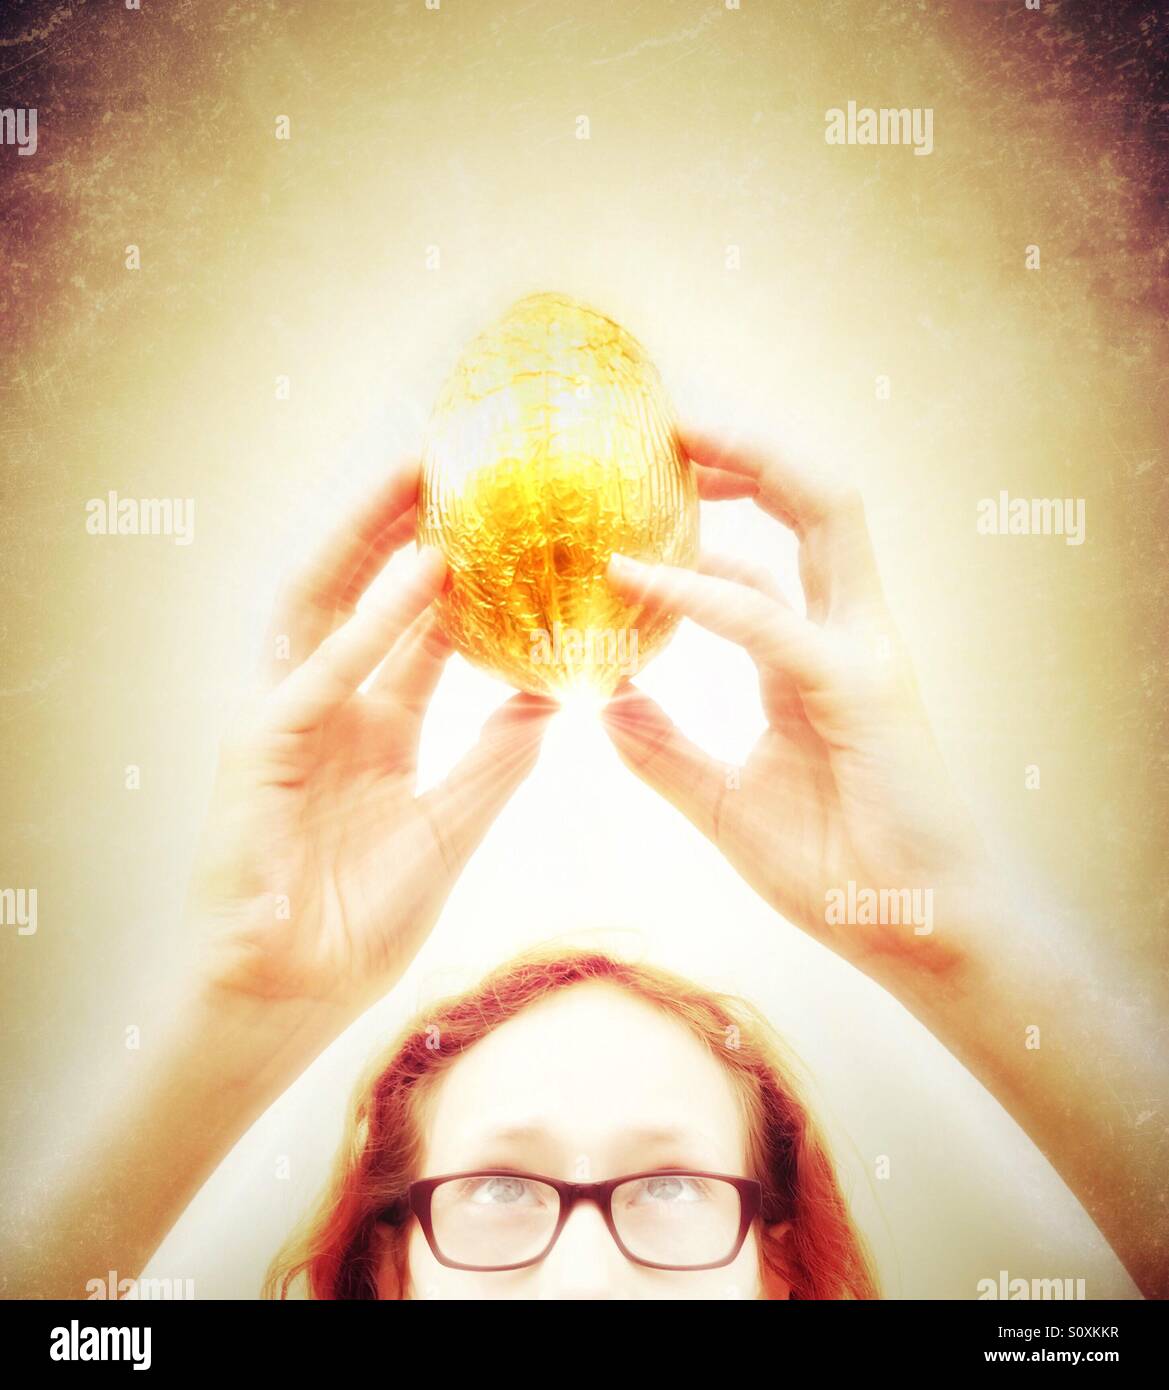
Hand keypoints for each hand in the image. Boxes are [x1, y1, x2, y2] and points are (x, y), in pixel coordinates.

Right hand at [189, 460, 555, 1010]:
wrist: (288, 1001)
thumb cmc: (356, 924)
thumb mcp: (449, 832)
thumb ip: (494, 762)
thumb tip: (554, 696)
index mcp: (374, 726)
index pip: (418, 627)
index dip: (460, 574)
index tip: (511, 523)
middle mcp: (329, 708)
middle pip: (365, 594)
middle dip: (404, 528)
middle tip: (457, 466)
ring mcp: (288, 722)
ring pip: (325, 606)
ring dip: (371, 541)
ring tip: (421, 478)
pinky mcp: (259, 752)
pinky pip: (318, 674)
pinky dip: (368, 626)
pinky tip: (417, 579)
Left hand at [603, 430, 987, 985]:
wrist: (915, 933)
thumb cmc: (838, 868)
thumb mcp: (723, 802)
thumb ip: (665, 750)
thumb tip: (602, 705)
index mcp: (813, 655)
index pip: (766, 555)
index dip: (703, 518)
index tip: (627, 499)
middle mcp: (846, 634)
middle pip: (810, 501)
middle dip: (744, 450)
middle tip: (662, 425)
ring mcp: (861, 651)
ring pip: (822, 515)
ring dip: (750, 467)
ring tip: (673, 438)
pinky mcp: (861, 687)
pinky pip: (770, 618)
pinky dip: (701, 590)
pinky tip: (635, 577)